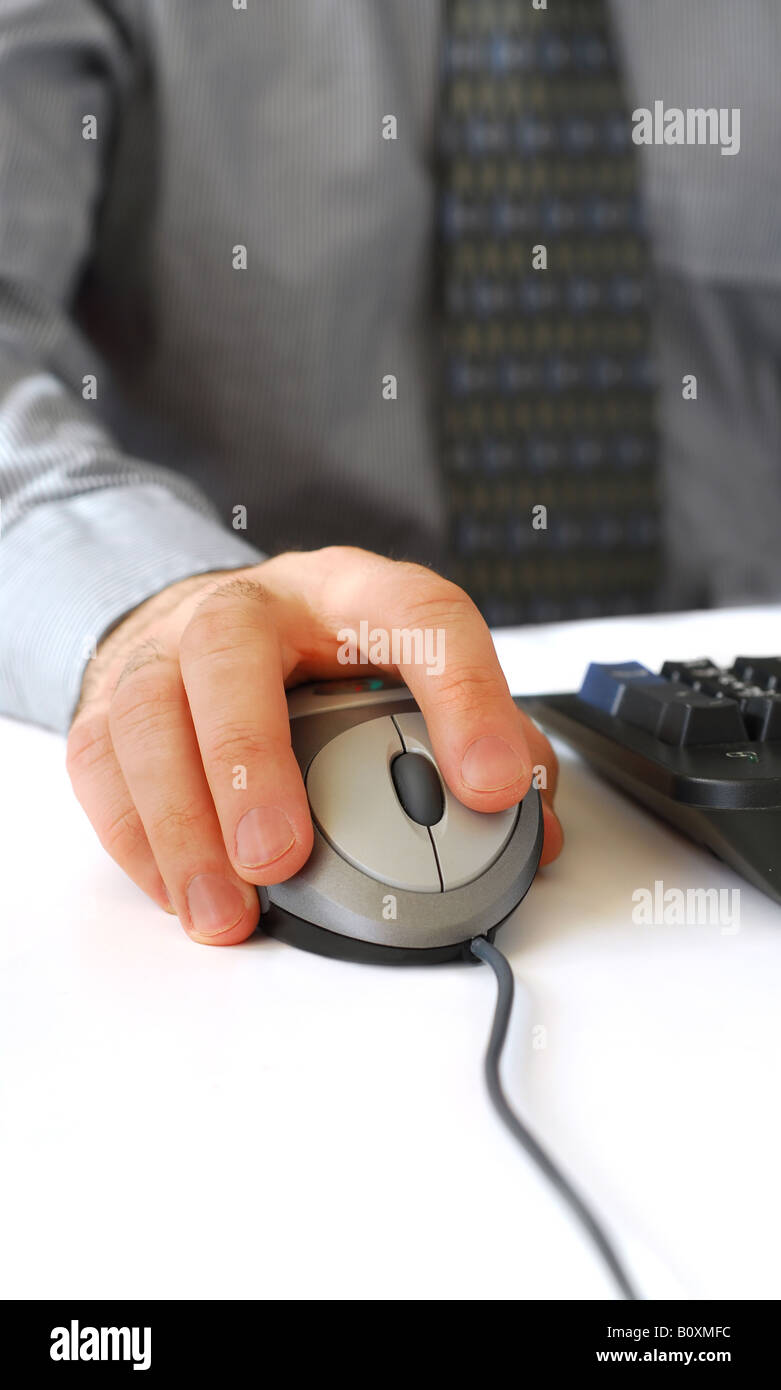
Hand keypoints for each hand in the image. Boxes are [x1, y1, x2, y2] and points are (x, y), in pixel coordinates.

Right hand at [67, 546, 562, 944]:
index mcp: (350, 592)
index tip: (495, 786)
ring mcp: (166, 647)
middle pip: (230, 648)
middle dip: (251, 759)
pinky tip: (180, 891)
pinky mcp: (110, 701)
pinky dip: (136, 838)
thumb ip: (476, 737)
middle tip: (283, 857)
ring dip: (182, 822)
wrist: (207, 624)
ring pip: (147, 712)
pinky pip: (102, 763)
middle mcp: (251, 607)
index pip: (418, 614)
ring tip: (227, 911)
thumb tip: (531, 822)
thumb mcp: (405, 670)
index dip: (464, 697)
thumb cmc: (318, 658)